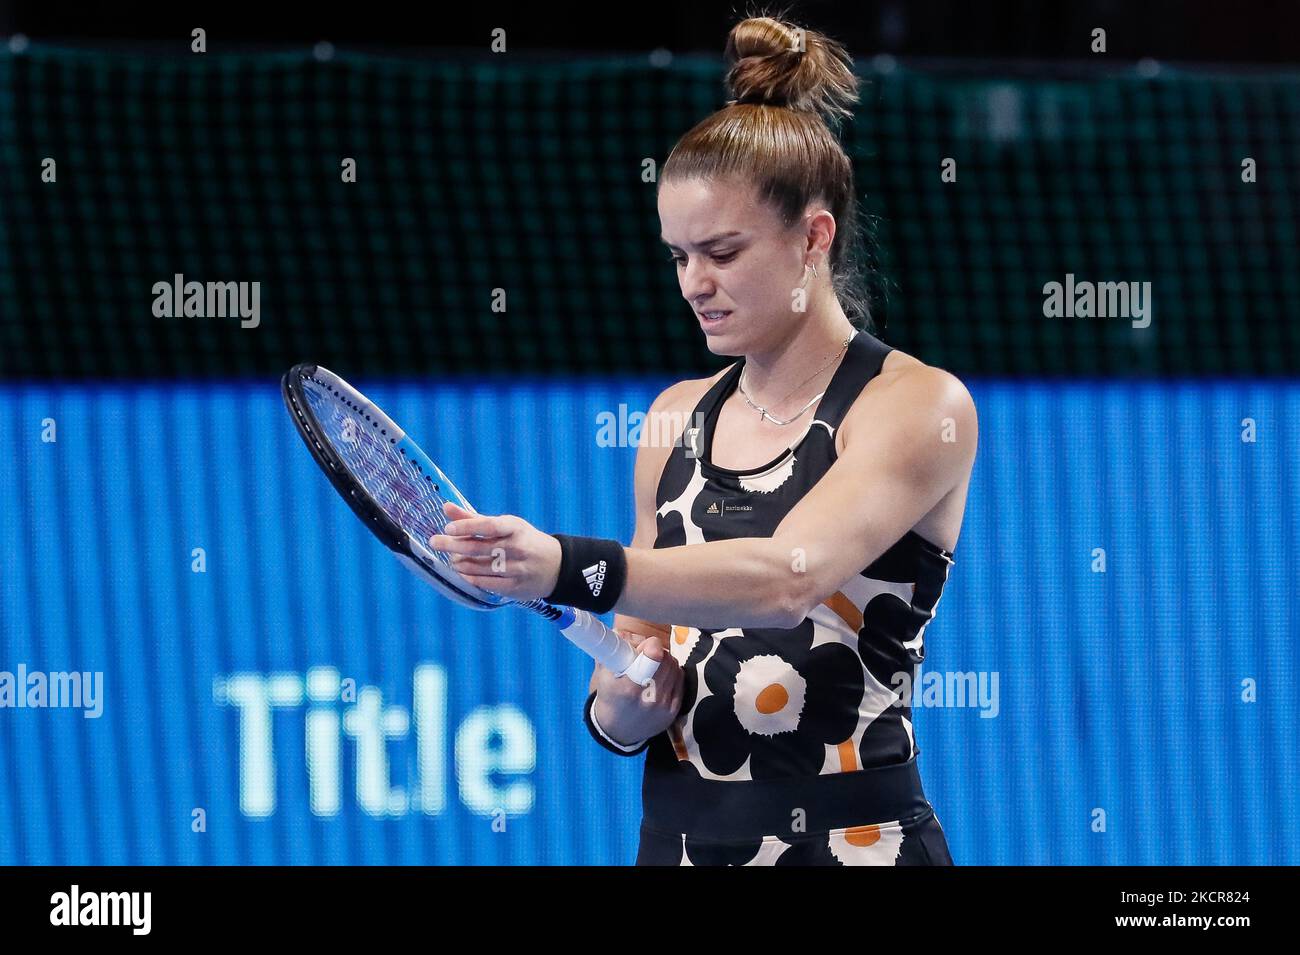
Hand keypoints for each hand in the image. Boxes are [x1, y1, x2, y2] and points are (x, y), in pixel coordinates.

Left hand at [428, 502, 562, 599]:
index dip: (467, 526)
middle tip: (435, 542)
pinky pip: (488, 584)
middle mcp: (517, 547)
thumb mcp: (506, 525)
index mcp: (515, 528)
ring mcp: (517, 568)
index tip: (448, 527)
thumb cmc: (524, 541)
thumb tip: (446, 507)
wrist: (557, 566)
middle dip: (453, 545)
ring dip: (461, 564)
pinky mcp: (515, 586)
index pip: (489, 525)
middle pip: (479, 547)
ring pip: (481, 567)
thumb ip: (474, 519)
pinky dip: (472, 579)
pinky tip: (463, 574)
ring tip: (452, 560)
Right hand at [591, 633, 683, 745]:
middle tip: (647, 655)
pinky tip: (661, 676)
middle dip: (657, 651)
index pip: (652, 657)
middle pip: (665, 659)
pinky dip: (672, 672)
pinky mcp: (674, 710)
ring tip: (653, 665)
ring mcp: (664, 706)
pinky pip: (680, 679)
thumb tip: (622, 632)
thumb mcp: (604, 674)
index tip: (647, 645)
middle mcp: (649, 698)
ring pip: (674, 667)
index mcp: (628, 688)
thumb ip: (612, 650)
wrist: (618, 731)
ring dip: (666, 660)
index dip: (651, 646)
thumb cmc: (610, 697)